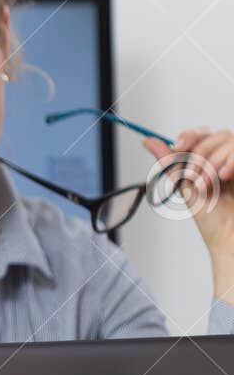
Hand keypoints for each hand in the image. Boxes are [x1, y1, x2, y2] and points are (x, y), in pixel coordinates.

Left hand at [143, 128, 233, 294]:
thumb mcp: (186, 187)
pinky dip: (229, 160)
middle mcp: (228, 159)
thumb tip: (149, 141)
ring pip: (227, 140)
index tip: (177, 147)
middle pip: (214, 135)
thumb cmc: (212, 219)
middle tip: (192, 177)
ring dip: (211, 162)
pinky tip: (224, 176)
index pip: (201, 135)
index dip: (189, 136)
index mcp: (211, 161)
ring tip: (205, 186)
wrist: (230, 239)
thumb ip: (171, 163)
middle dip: (198, 154)